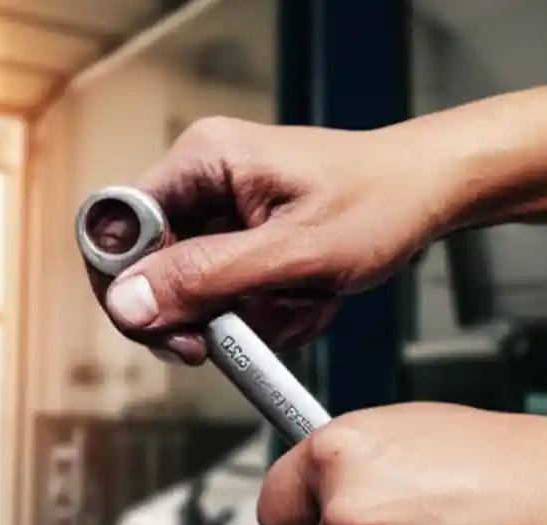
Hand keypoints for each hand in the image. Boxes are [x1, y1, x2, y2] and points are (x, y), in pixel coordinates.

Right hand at [84, 117, 456, 363]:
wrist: (431, 194)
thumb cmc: (379, 200)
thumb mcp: (292, 252)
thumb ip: (205, 278)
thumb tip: (126, 302)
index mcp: (201, 161)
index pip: (114, 227)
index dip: (124, 283)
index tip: (162, 325)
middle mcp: (200, 182)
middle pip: (147, 270)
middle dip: (193, 313)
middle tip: (220, 341)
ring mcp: (219, 213)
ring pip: (189, 294)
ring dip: (241, 317)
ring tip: (298, 302)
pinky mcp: (240, 241)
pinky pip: (223, 298)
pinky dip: (261, 315)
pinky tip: (303, 300)